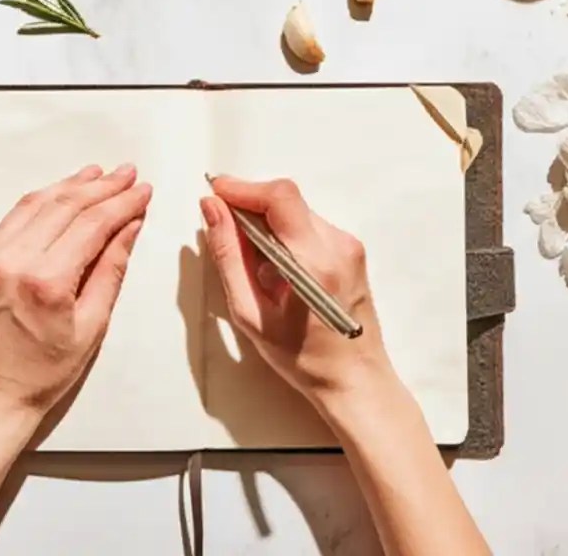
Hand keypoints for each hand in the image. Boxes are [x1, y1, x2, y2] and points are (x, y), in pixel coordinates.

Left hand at [0, 163, 151, 432]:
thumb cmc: (42, 375)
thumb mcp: (91, 327)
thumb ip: (110, 270)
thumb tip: (129, 227)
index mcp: (44, 282)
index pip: (91, 225)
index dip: (121, 203)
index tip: (141, 191)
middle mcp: (8, 263)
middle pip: (62, 206)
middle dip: (99, 187)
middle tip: (125, 174)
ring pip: (30, 206)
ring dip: (66, 187)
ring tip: (94, 174)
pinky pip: (6, 225)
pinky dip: (35, 207)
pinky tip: (55, 198)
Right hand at [200, 176, 396, 411]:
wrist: (355, 379)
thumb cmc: (304, 358)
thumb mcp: (251, 313)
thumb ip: (229, 256)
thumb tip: (213, 210)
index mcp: (315, 262)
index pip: (280, 197)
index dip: (242, 188)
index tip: (215, 191)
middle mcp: (339, 245)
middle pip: (287, 200)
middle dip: (250, 207)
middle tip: (226, 232)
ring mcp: (349, 246)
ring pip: (296, 212)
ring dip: (267, 225)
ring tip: (255, 266)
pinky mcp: (351, 250)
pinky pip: (309, 227)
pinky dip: (285, 237)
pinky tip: (277, 271)